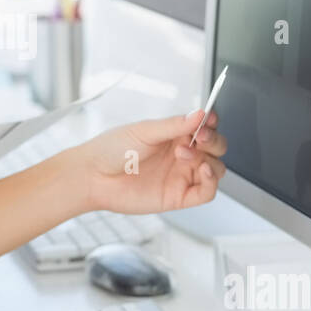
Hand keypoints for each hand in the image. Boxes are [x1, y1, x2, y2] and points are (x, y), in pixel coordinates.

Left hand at [74, 110, 227, 215]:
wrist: (93, 177)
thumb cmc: (111, 150)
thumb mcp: (144, 131)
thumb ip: (174, 125)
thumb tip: (200, 114)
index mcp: (174, 134)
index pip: (205, 127)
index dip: (211, 123)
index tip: (209, 119)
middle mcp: (181, 154)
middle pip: (216, 147)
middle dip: (214, 140)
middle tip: (200, 137)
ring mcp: (181, 175)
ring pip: (216, 168)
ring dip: (211, 159)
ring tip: (187, 153)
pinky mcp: (178, 196)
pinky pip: (206, 192)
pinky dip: (211, 181)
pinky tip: (202, 170)